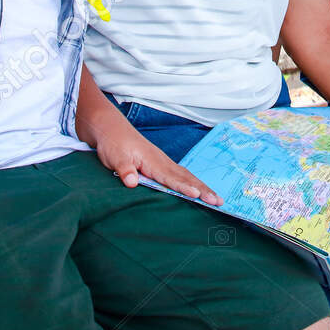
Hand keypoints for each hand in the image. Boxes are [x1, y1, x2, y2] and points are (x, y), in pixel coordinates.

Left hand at [93, 120, 220, 205]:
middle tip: (218, 201)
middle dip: (203, 189)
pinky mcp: (159, 164)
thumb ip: (125, 170)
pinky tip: (198, 189)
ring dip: (202, 187)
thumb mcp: (115, 157)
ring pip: (186, 176)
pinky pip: (180, 175)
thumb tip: (132, 183)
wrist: (110, 128)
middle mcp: (161, 161)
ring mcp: (162, 162)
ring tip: (216, 198)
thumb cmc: (113, 143)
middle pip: (186, 177)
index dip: (184, 188)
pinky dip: (192, 183)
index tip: (197, 196)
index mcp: (152, 161)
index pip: (171, 177)